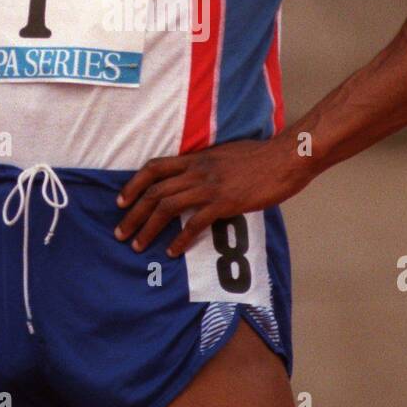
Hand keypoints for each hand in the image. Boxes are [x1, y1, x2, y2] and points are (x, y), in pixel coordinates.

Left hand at [114, 137, 300, 257]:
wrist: (285, 157)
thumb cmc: (260, 156)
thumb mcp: (225, 154)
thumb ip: (206, 165)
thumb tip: (195, 178)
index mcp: (196, 158)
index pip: (154, 168)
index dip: (133, 184)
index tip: (120, 202)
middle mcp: (197, 171)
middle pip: (154, 192)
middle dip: (133, 214)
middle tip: (120, 233)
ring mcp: (210, 187)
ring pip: (167, 207)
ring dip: (148, 229)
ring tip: (138, 246)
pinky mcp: (225, 203)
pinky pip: (195, 223)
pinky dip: (180, 239)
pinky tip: (173, 251)